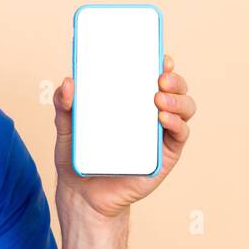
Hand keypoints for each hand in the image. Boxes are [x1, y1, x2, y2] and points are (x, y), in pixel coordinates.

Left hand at [52, 54, 195, 218]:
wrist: (82, 194)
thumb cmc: (78, 156)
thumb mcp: (66, 127)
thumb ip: (64, 105)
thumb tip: (68, 83)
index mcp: (131, 101)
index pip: (152, 76)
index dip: (161, 63)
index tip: (160, 55)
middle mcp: (150, 113)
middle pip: (174, 88)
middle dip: (174, 78)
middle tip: (159, 77)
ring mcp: (160, 133)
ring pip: (184, 108)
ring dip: (177, 99)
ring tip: (159, 98)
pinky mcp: (166, 154)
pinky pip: (180, 135)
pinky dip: (176, 123)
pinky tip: (163, 118)